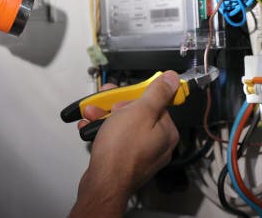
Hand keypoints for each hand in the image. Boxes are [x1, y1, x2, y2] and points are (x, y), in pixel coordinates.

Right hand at [69, 72, 180, 216]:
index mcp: (167, 131)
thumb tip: (172, 78)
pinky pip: (116, 139)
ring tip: (90, 116)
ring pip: (124, 126)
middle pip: (137, 113)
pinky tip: (89, 129)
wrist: (104, 183)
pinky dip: (103, 132)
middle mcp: (157, 144)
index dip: (134, 96)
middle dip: (115, 106)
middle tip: (100, 105)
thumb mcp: (140, 112)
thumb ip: (157, 93)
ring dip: (104, 117)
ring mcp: (141, 154)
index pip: (155, 103)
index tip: (119, 94)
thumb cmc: (121, 149)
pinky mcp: (126, 161)